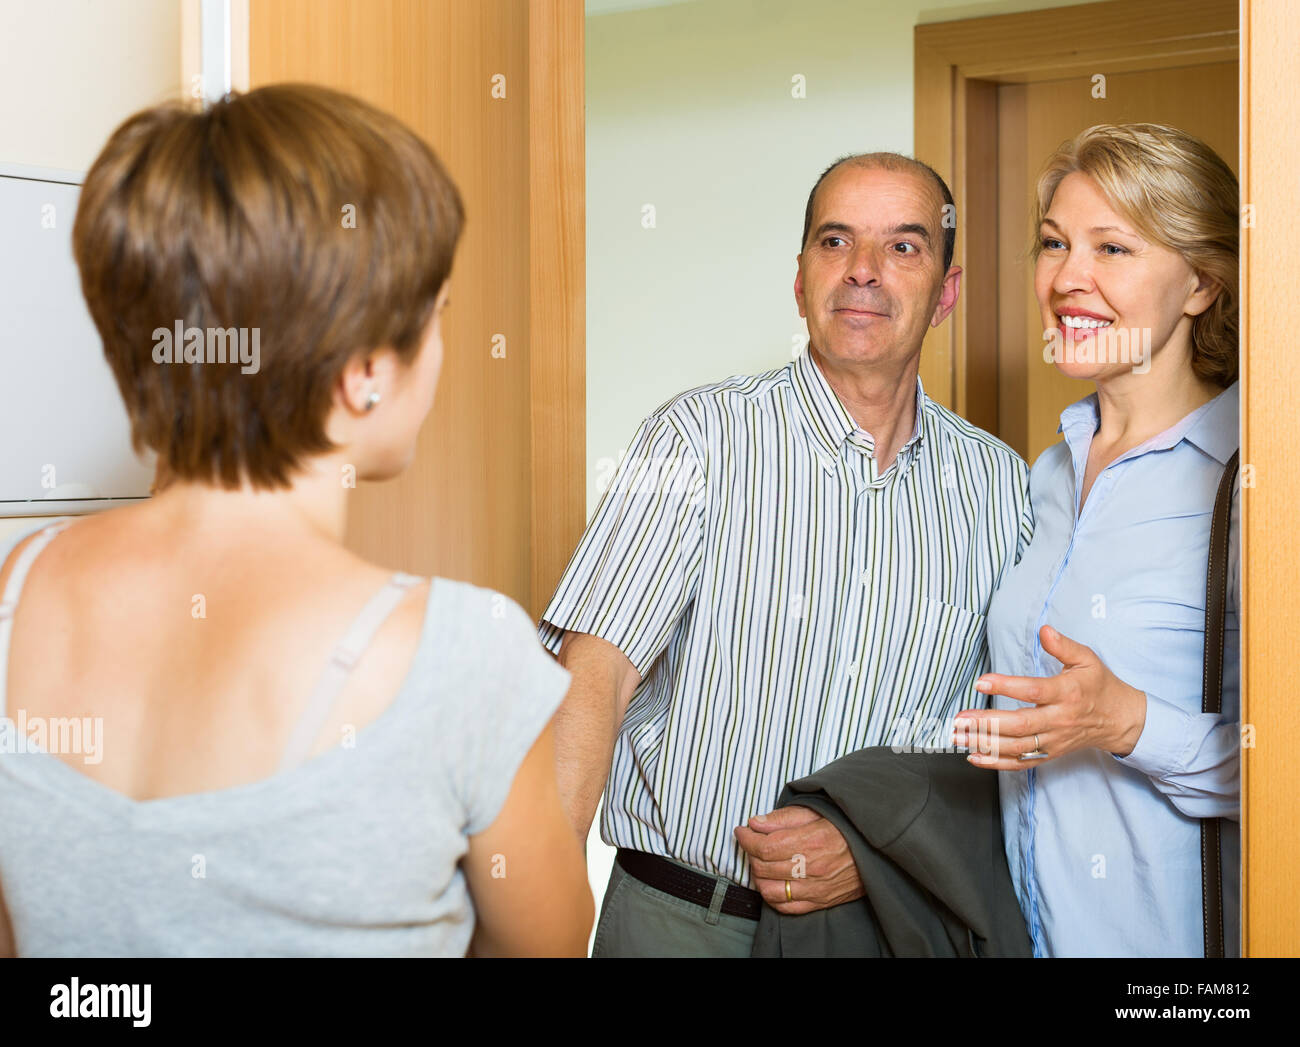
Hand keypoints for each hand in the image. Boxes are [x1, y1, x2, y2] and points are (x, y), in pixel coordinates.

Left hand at [734, 805, 863, 913]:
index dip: (746, 838)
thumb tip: (755, 823)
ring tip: (761, 861)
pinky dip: (772, 896)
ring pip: (769, 890)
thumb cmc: (846, 826)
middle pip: (763, 867)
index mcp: (810, 842)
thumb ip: (784, 818)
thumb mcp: (817, 811)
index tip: (742, 831)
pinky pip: (786, 907)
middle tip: (752, 842)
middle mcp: (812, 868)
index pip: (763, 846)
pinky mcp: (821, 902)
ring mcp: (816, 889)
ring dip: (758, 875)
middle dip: (750, 853)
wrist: (875, 848)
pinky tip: (772, 881)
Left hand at [952, 624, 1146, 770]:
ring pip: (1017, 747)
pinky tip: (975, 757)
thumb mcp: (1087, 659)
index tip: (981, 682)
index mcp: (1067, 693)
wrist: (1119, 719)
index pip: (1033, 691)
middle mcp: (1059, 719)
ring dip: (985, 744)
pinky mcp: (1050, 753)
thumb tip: (1044, 630)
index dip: (1005, 686)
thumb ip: (1063, 646)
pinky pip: (1022, 762)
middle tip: (959, 720)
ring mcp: (1054, 740)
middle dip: (987, 723)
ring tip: (958, 737)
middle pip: (1020, 725)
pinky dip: (997, 763)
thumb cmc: (1098, 685)